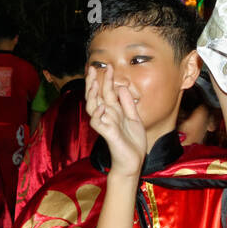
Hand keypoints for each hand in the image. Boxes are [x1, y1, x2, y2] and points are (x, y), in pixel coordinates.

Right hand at [85, 63, 145, 177]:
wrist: (133, 161)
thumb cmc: (133, 143)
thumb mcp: (134, 118)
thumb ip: (127, 104)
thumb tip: (122, 87)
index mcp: (114, 111)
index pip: (106, 92)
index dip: (107, 79)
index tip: (109, 66)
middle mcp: (107, 116)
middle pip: (95, 96)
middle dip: (93, 82)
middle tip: (92, 68)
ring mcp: (106, 125)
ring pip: (92, 107)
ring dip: (92, 96)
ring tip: (94, 84)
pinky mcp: (107, 134)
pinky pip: (97, 123)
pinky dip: (98, 114)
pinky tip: (102, 106)